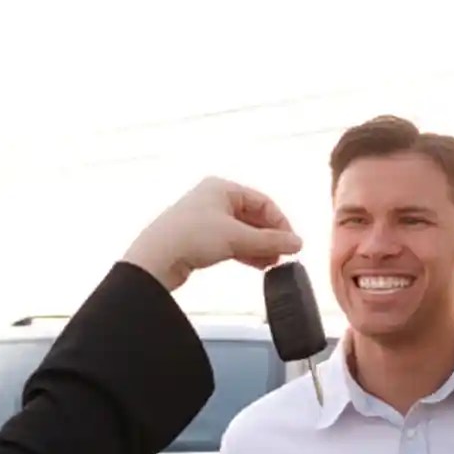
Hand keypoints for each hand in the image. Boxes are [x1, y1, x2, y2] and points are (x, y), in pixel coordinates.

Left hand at [123, 177, 302, 290]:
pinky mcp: (197, 238)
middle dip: (269, 237)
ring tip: (272, 264)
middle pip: (253, 216)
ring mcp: (204, 218)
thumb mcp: (237, 238)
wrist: (154, 259)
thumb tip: (298, 244)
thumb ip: (270, 241)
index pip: (263, 202)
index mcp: (222, 187)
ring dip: (259, 247)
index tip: (291, 243)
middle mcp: (213, 198)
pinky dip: (245, 252)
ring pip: (241, 231)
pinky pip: (229, 242)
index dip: (280, 223)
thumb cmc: (191, 238)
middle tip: (283, 255)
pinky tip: (257, 265)